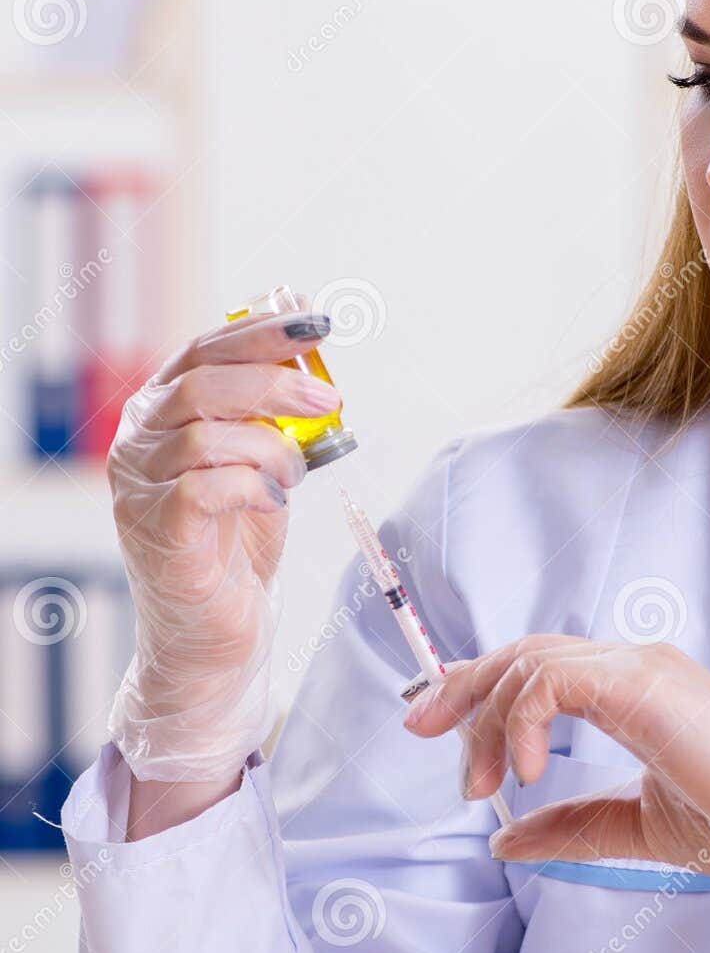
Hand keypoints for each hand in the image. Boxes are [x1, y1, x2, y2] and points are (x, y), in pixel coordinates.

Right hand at [105, 302, 340, 781]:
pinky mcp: (158, 531)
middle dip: (274, 381)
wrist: (218, 631)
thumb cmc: (238, 544)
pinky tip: (273, 501)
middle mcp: (138, 443)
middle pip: (201, 384)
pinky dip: (255, 486)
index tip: (316, 321)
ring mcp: (140, 488)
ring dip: (270, 447)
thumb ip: (272, 417)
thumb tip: (313, 363)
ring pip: (207, 434)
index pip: (203, 351)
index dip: (260, 331)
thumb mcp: (262, 465)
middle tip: (328, 398)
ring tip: (294, 474)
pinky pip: (208, 487)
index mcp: (161, 414)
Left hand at [402, 636, 709, 952]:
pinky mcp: (646, 685)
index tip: (435, 729)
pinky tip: (525, 774)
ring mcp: (642, 667)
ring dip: (490, 719)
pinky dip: (524, 719)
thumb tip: (500, 838)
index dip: (479, 687)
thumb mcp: (632, 828)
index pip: (540, 663)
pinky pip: (556, 679)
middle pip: (524, 651)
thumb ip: (570, 826)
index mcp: (635, 687)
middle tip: (423, 736)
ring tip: (485, 784)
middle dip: (463, 690)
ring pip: (532, 661)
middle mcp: (636, 663)